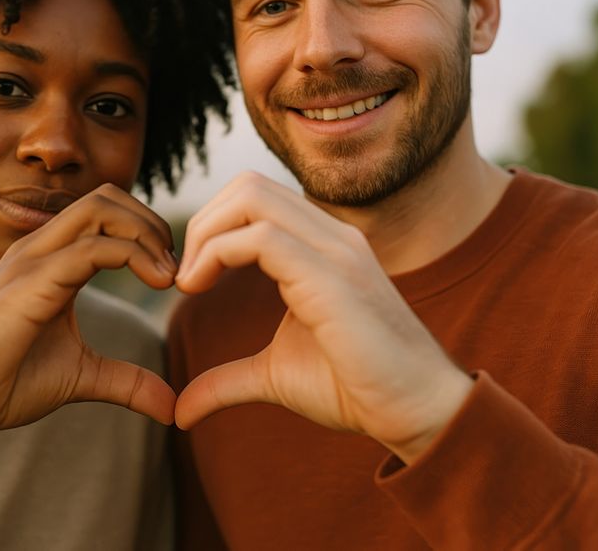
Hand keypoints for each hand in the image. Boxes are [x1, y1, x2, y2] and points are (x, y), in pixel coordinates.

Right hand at [0, 184, 176, 509]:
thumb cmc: (3, 383)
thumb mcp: (80, 376)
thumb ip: (126, 380)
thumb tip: (170, 405)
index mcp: (48, 259)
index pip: (105, 213)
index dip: (147, 233)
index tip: (171, 275)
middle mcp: (38, 248)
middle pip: (106, 197)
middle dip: (151, 222)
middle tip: (174, 268)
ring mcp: (31, 260)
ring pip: (101, 209)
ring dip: (147, 233)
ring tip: (168, 276)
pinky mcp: (30, 283)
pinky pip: (92, 248)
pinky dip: (133, 255)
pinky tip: (156, 282)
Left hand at [173, 173, 471, 462]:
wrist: (416, 412)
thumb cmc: (355, 388)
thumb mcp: (273, 375)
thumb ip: (227, 379)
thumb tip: (181, 410)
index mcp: (321, 245)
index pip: (254, 197)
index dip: (211, 226)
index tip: (189, 277)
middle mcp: (330, 235)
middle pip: (247, 185)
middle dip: (201, 223)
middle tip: (183, 277)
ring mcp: (335, 250)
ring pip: (251, 198)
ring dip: (204, 234)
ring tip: (188, 283)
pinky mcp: (333, 276)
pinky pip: (262, 238)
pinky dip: (216, 254)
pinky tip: (198, 289)